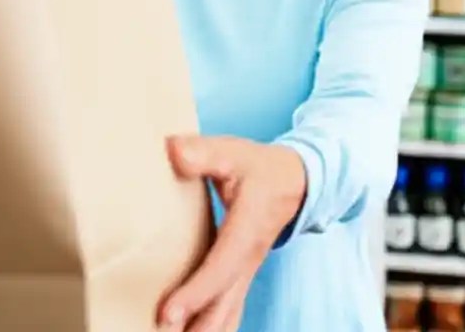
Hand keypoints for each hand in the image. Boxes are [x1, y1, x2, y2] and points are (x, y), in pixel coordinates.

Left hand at [158, 135, 307, 331]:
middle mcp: (248, 259)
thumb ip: (203, 152)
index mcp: (246, 230)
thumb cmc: (259, 166)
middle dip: (195, 326)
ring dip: (202, 329)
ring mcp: (245, 271)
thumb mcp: (233, 152)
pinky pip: (226, 309)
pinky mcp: (239, 274)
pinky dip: (209, 325)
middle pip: (224, 306)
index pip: (220, 269)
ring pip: (226, 313)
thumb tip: (173, 151)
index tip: (168, 313)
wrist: (296, 181)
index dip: (195, 293)